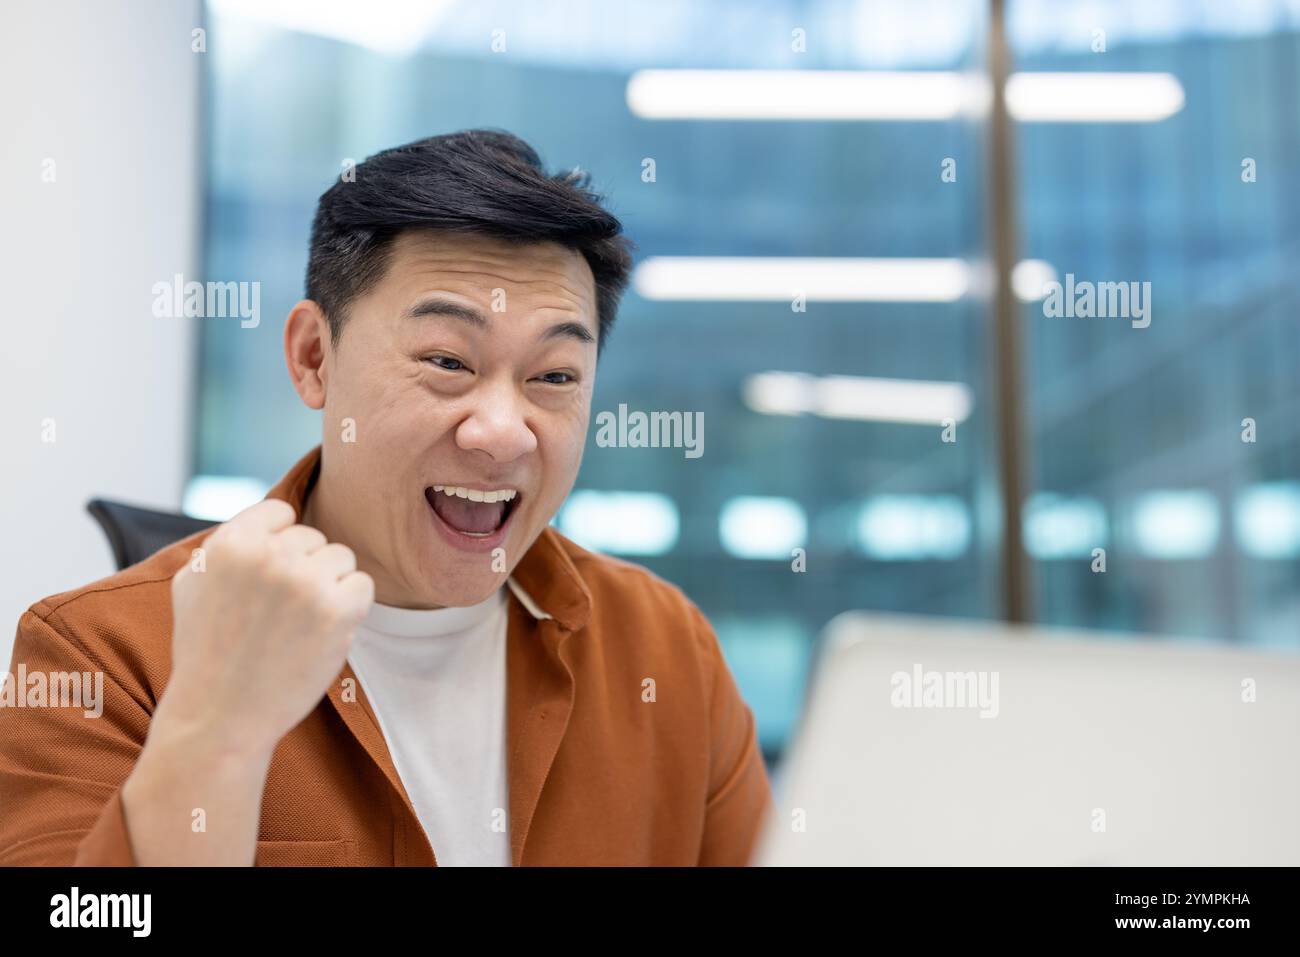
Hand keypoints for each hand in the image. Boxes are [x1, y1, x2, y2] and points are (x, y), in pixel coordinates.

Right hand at [160, 498, 373, 755]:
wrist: (220, 717)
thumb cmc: (206, 651)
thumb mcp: (192, 582)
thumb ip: (226, 543)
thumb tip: (265, 519)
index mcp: (232, 542)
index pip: (281, 513)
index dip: (277, 545)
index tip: (267, 579)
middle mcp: (270, 556)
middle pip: (313, 538)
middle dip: (302, 570)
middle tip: (278, 613)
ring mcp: (306, 583)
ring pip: (341, 559)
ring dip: (327, 587)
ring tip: (297, 624)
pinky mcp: (338, 611)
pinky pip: (362, 585)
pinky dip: (349, 607)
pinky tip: (320, 632)